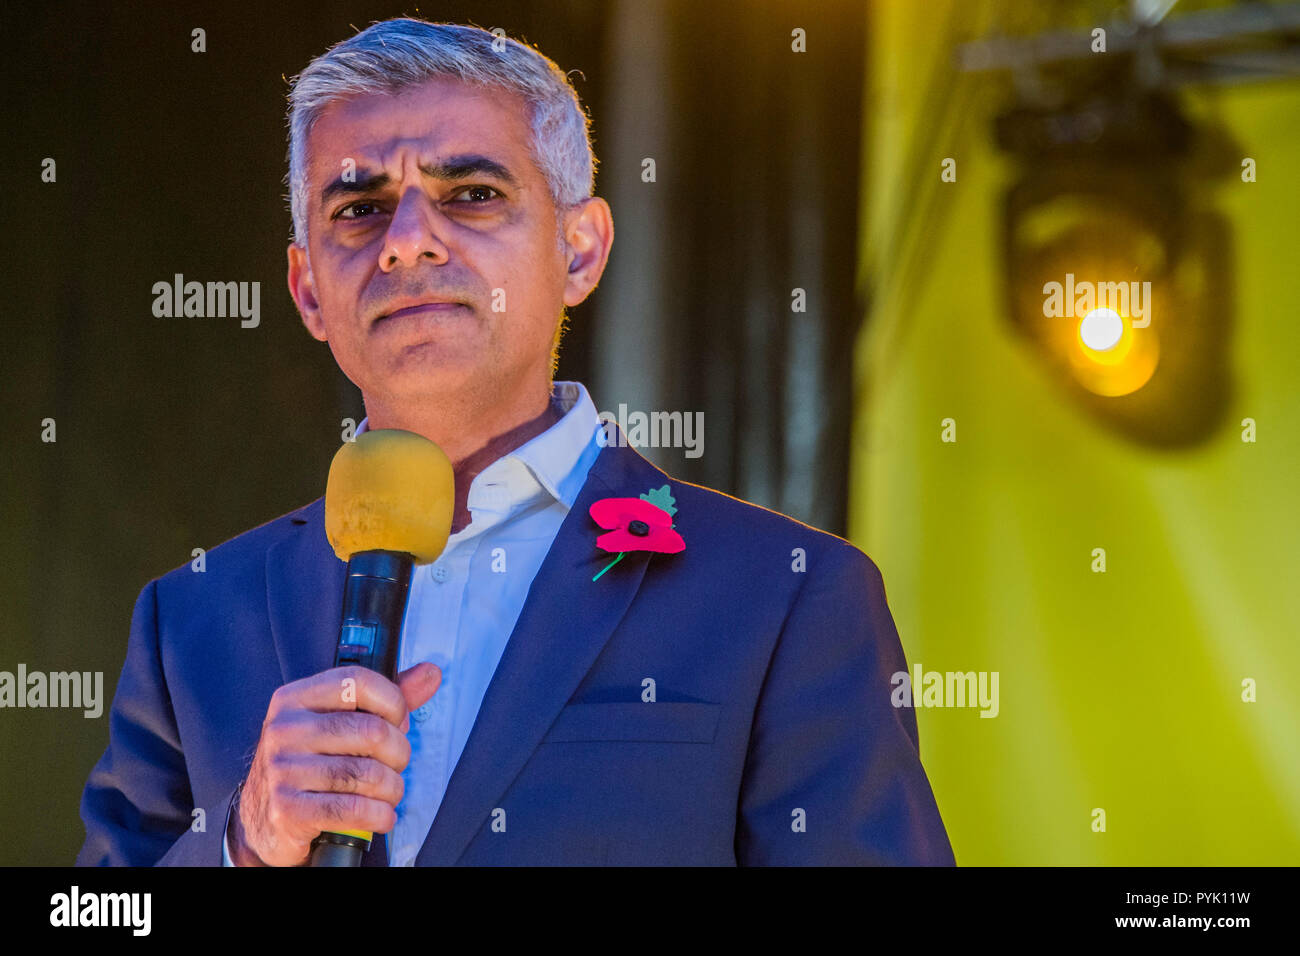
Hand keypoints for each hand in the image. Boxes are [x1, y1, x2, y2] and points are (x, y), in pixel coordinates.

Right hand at [227, 661, 441, 865]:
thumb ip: (387, 698)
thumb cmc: (312, 763)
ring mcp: (282, 769)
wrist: (264, 819)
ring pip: (367, 774)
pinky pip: (353, 809)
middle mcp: (285, 729)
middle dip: (398, 753)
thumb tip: (430, 673)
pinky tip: (381, 816)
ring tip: (389, 793)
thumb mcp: (341, 722)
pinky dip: (379, 816)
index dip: (394, 703)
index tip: (398, 722)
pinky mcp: (287, 809)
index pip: (359, 682)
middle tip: (395, 765)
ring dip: (392, 789)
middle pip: (372, 731)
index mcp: (296, 698)